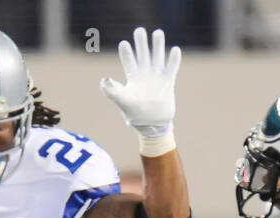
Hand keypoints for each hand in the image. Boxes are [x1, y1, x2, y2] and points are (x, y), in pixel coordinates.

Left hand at [99, 28, 180, 142]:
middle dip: (141, 43)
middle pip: (143, 55)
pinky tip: (175, 50)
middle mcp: (144, 75)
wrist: (152, 125)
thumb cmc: (135, 114)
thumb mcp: (122, 102)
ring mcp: (156, 78)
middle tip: (139, 30)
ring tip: (158, 32)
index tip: (124, 44)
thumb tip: (104, 80)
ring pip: (158, 58)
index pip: (129, 61)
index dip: (127, 53)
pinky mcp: (168, 83)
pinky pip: (171, 69)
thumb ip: (113, 91)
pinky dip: (173, 60)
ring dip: (158, 46)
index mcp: (133, 78)